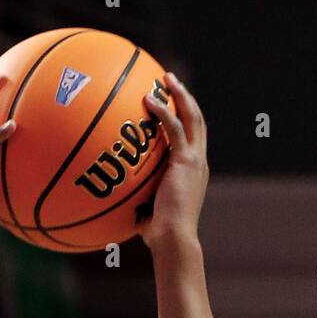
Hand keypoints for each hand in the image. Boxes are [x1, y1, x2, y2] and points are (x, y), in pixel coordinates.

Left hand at [140, 72, 207, 252]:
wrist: (174, 239)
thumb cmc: (160, 236)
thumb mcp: (148, 213)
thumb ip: (138, 202)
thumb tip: (117, 204)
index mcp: (194, 172)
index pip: (194, 138)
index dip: (185, 117)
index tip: (172, 103)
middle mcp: (199, 163)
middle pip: (198, 120)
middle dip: (185, 97)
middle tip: (170, 80)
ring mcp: (195, 161)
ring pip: (193, 117)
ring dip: (180, 95)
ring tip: (165, 78)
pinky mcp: (186, 162)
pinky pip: (175, 129)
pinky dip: (163, 112)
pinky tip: (149, 100)